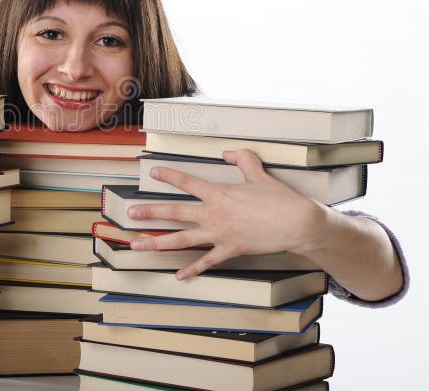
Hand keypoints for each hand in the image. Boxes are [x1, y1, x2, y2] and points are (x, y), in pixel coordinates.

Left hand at [127, 149, 326, 279]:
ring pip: (181, 240)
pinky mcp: (229, 251)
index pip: (188, 182)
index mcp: (219, 194)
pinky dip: (192, 270)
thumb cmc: (279, 198)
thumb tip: (228, 152)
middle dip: (150, 213)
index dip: (170, 175)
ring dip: (157, 243)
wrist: (296, 224)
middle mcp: (213, 214)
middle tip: (131, 214)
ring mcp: (219, 235)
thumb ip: (242, 159)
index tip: (153, 171)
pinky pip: (206, 262)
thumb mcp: (259, 172)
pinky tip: (178, 276)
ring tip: (137, 245)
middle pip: (175, 212)